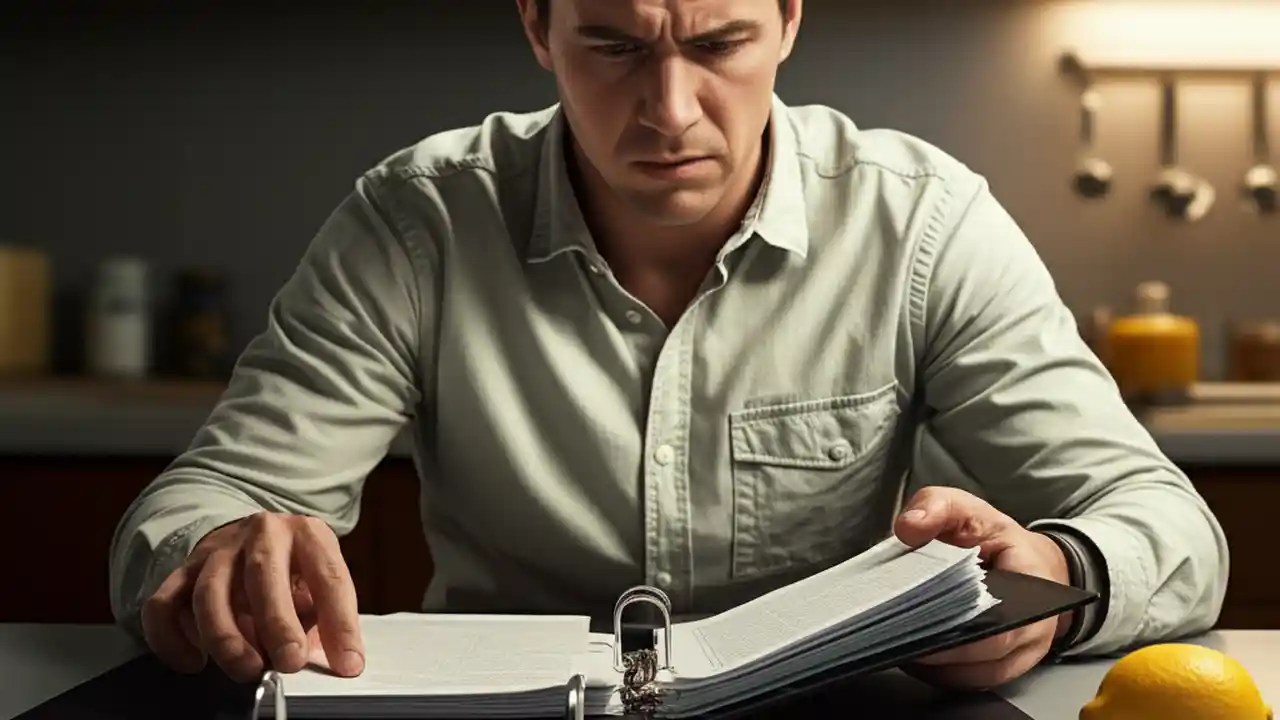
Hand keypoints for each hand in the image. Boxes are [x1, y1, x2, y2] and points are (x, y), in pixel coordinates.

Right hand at [140, 512, 363, 682]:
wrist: (254, 536)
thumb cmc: (295, 570)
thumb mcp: (322, 583)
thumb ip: (329, 619)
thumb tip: (340, 663)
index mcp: (307, 533)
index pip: (328, 576)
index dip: (340, 623)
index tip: (347, 663)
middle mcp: (262, 533)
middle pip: (261, 573)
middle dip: (277, 623)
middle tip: (289, 663)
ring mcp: (218, 550)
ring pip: (210, 591)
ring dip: (226, 637)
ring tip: (247, 669)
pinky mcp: (183, 571)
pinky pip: (164, 604)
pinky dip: (173, 639)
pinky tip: (195, 662)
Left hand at [893, 487, 1072, 689]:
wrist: (1024, 563)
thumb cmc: (994, 539)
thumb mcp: (966, 509)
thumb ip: (936, 506)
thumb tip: (908, 528)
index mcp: (1033, 585)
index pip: (1000, 622)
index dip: (959, 628)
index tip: (918, 618)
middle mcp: (1034, 628)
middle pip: (985, 654)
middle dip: (938, 647)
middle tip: (894, 634)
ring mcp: (1020, 654)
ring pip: (974, 675)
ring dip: (934, 665)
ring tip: (896, 643)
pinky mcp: (1000, 667)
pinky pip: (968, 681)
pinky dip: (937, 671)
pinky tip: (909, 653)